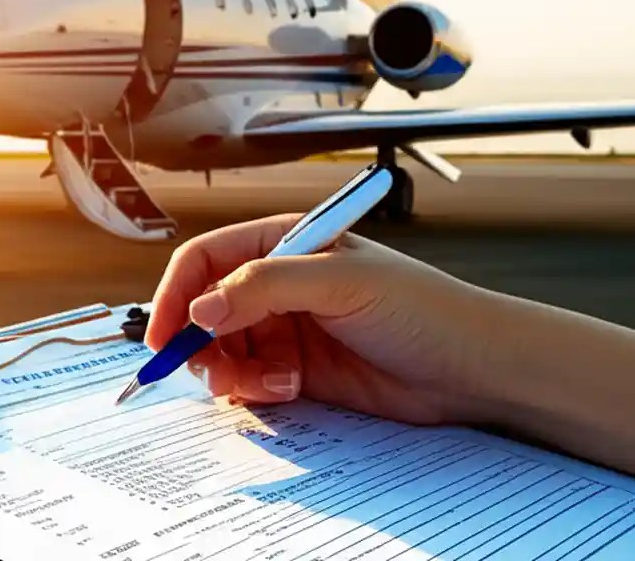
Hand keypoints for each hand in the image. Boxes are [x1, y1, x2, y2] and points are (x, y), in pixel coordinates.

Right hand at [148, 214, 503, 424]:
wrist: (471, 368)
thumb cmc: (422, 308)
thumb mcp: (340, 282)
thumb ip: (265, 287)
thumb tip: (201, 308)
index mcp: (282, 244)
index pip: (205, 260)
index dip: (176, 294)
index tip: (163, 334)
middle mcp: (276, 284)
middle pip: (204, 311)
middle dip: (200, 342)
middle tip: (212, 369)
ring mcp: (286, 329)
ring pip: (223, 352)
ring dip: (233, 372)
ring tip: (273, 381)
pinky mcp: (297, 371)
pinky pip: (250, 382)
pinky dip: (257, 391)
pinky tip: (291, 388)